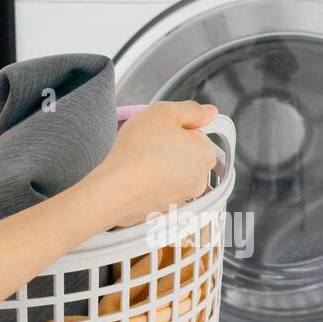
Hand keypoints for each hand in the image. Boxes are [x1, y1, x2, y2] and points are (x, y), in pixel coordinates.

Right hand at [88, 100, 219, 226]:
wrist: (113, 189)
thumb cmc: (138, 151)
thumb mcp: (164, 112)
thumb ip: (192, 110)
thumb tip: (208, 112)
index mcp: (205, 154)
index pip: (197, 134)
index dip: (177, 128)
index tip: (161, 129)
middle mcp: (199, 179)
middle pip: (186, 155)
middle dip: (169, 148)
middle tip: (148, 143)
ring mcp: (182, 198)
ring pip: (172, 174)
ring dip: (159, 167)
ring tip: (139, 161)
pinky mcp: (164, 212)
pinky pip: (159, 192)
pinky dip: (150, 185)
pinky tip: (136, 178)